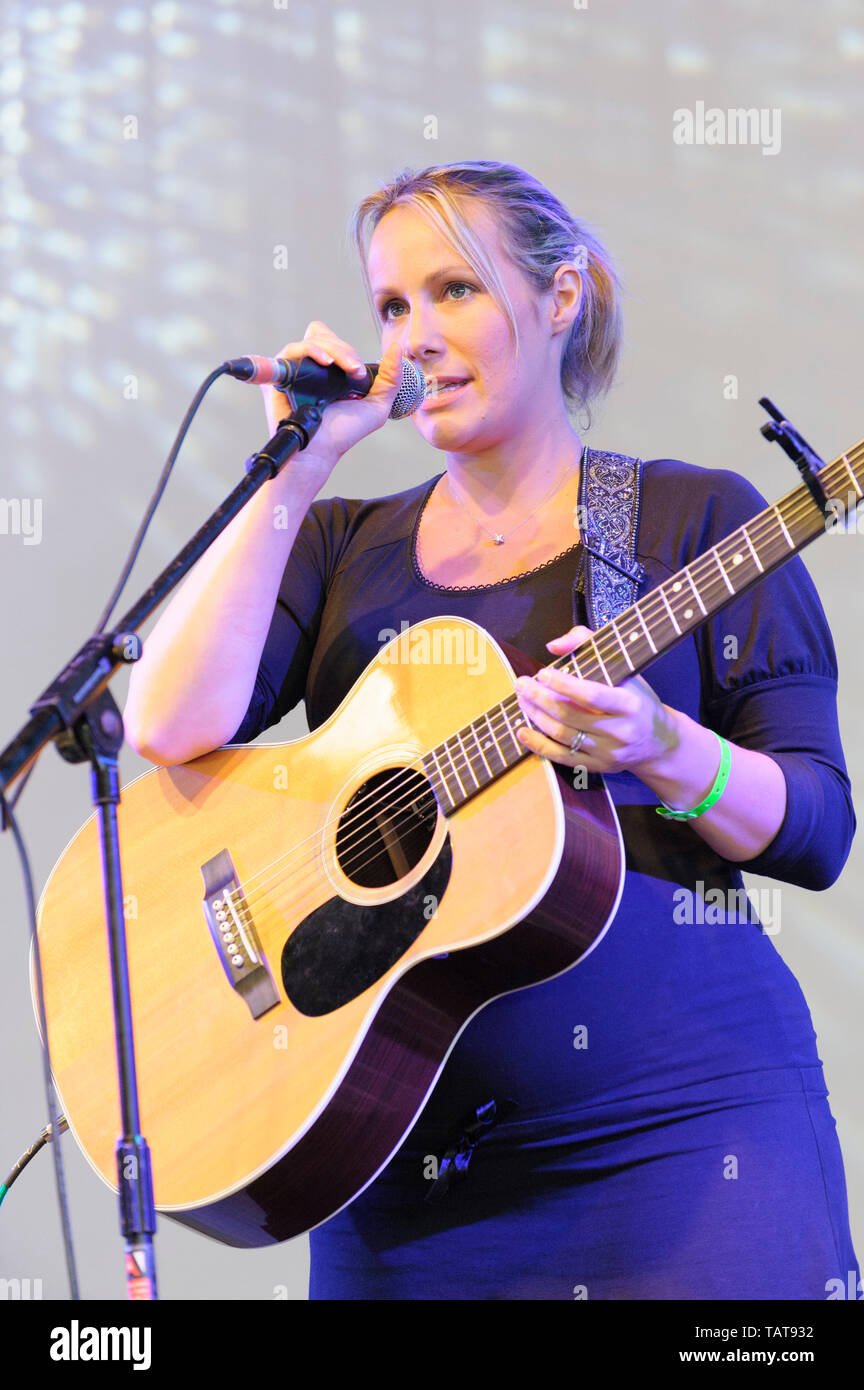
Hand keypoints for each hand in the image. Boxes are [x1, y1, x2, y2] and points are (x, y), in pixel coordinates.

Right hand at [260, 322, 404, 472]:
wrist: (321, 451)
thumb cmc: (343, 433)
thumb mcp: (377, 405)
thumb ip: (390, 377)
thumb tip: (396, 348)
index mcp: (328, 370)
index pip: (334, 341)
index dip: (347, 350)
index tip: (360, 373)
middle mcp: (310, 367)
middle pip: (324, 336)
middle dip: (345, 350)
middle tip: (355, 373)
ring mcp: (295, 368)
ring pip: (313, 339)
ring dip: (335, 350)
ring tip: (346, 369)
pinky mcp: (281, 373)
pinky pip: (293, 349)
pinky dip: (311, 350)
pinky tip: (325, 363)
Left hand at [514, 624, 678, 774]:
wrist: (659, 743)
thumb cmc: (638, 700)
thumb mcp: (626, 668)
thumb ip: (590, 644)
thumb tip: (554, 646)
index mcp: (629, 704)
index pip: (592, 695)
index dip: (563, 684)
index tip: (542, 673)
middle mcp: (620, 731)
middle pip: (570, 715)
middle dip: (540, 698)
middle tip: (522, 684)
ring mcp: (608, 752)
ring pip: (563, 735)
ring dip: (536, 716)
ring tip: (522, 699)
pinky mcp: (597, 767)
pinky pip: (562, 757)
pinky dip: (538, 744)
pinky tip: (523, 731)